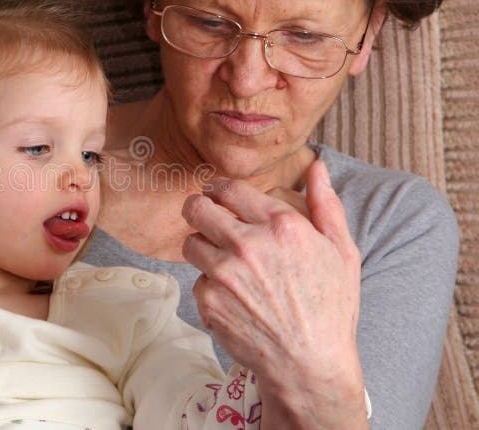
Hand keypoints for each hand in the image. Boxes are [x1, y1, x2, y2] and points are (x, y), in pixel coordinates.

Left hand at [182, 162, 365, 426]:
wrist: (309, 364)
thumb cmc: (330, 307)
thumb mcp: (342, 251)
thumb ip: (326, 204)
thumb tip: (317, 167)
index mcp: (281, 225)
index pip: (230, 189)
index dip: (220, 189)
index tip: (218, 194)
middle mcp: (247, 244)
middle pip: (197, 207)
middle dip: (199, 208)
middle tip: (206, 217)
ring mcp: (223, 273)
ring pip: (190, 242)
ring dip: (202, 247)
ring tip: (224, 261)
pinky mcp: (208, 299)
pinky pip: (196, 278)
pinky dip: (209, 284)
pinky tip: (233, 296)